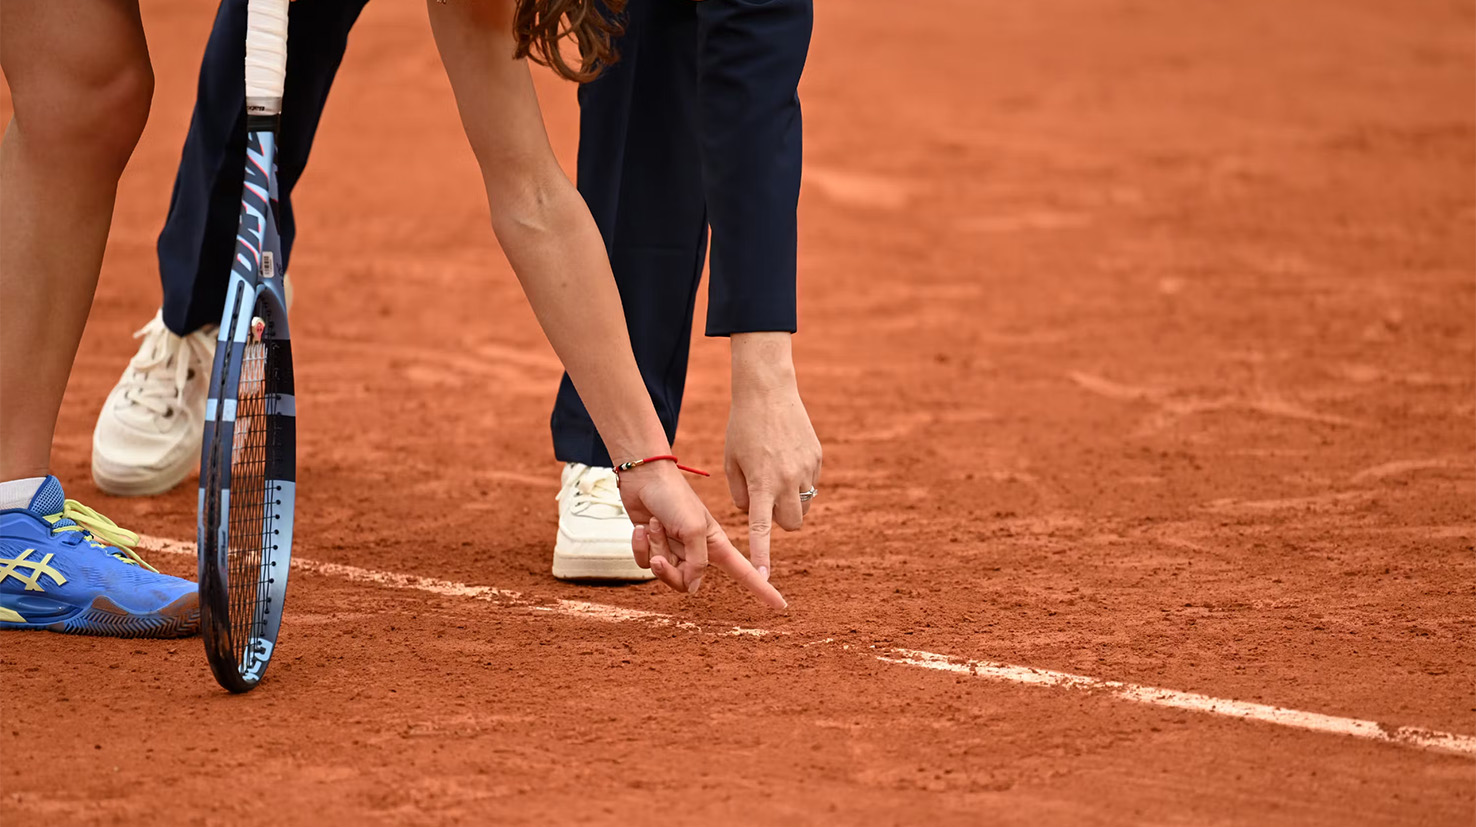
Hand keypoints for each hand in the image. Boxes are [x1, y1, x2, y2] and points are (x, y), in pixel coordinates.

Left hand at [620, 462, 786, 608]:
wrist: (644, 477)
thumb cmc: (674, 496)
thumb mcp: (694, 529)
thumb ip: (698, 562)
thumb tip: (693, 586)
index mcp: (716, 545)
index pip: (745, 572)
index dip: (762, 589)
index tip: (781, 605)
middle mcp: (697, 550)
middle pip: (688, 583)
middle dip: (670, 571)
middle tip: (660, 556)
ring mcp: (676, 549)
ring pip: (665, 574)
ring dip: (655, 550)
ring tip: (653, 526)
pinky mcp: (655, 544)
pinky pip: (646, 562)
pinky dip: (640, 546)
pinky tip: (640, 528)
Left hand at [726, 332, 821, 580]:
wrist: (768, 390)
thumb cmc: (741, 427)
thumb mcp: (731, 462)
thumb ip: (741, 494)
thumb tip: (753, 514)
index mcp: (761, 483)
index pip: (762, 529)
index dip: (762, 555)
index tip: (763, 579)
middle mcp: (787, 480)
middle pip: (791, 524)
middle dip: (781, 521)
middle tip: (767, 501)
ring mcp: (807, 469)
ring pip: (803, 503)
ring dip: (790, 498)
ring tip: (775, 469)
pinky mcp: (818, 458)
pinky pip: (810, 481)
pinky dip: (799, 477)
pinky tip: (786, 454)